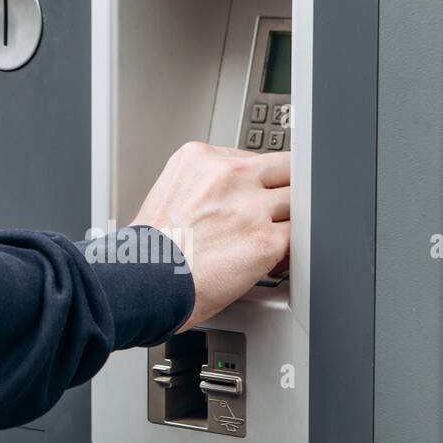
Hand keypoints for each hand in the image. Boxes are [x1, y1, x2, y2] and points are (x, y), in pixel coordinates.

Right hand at [132, 141, 289, 331]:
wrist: (142, 284)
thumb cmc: (150, 251)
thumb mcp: (169, 192)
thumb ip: (206, 182)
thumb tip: (234, 191)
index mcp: (201, 158)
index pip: (254, 157)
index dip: (261, 180)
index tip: (257, 195)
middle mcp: (228, 175)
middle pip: (286, 167)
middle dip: (284, 189)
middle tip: (276, 211)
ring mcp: (250, 206)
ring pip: (298, 200)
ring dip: (289, 221)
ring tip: (272, 237)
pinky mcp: (265, 240)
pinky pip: (299, 236)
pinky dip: (291, 249)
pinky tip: (275, 259)